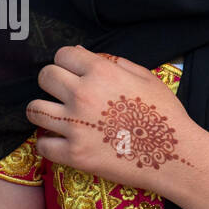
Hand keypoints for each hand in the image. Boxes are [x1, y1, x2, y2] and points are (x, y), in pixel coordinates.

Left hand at [26, 45, 202, 192]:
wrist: (174, 155)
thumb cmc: (164, 115)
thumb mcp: (145, 77)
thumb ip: (111, 61)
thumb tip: (80, 53)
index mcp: (101, 72)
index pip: (62, 55)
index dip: (67, 62)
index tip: (72, 72)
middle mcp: (83, 95)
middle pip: (45, 77)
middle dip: (51, 82)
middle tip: (61, 93)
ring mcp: (75, 126)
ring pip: (34, 109)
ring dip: (42, 110)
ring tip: (54, 115)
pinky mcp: (74, 154)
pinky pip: (42, 144)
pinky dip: (47, 142)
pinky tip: (59, 141)